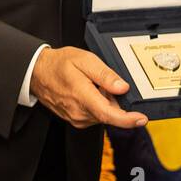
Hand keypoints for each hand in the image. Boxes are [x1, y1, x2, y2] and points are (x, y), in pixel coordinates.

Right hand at [29, 46, 147, 129]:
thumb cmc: (59, 64)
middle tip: (107, 82)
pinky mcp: (77, 120)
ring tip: (94, 84)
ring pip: (104, 114)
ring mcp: (77, 118)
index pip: (109, 114)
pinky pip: (96, 115)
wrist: (38, 73)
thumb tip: (123, 87)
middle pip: (110, 114)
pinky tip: (91, 91)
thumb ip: (105, 75)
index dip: (128, 120)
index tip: (142, 119)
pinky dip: (99, 104)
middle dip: (117, 101)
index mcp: (83, 96)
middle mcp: (80, 112)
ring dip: (107, 102)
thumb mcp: (85, 60)